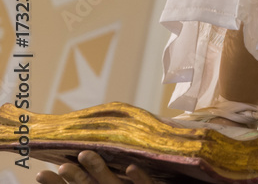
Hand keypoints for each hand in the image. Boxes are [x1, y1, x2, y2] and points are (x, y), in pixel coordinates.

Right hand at [36, 150, 153, 183]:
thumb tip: (75, 149)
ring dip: (99, 169)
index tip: (39, 174)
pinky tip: (132, 167)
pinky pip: (146, 183)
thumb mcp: (105, 180)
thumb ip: (89, 171)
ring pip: (112, 182)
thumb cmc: (125, 182)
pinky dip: (139, 177)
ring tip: (86, 154)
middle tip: (62, 166)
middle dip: (75, 176)